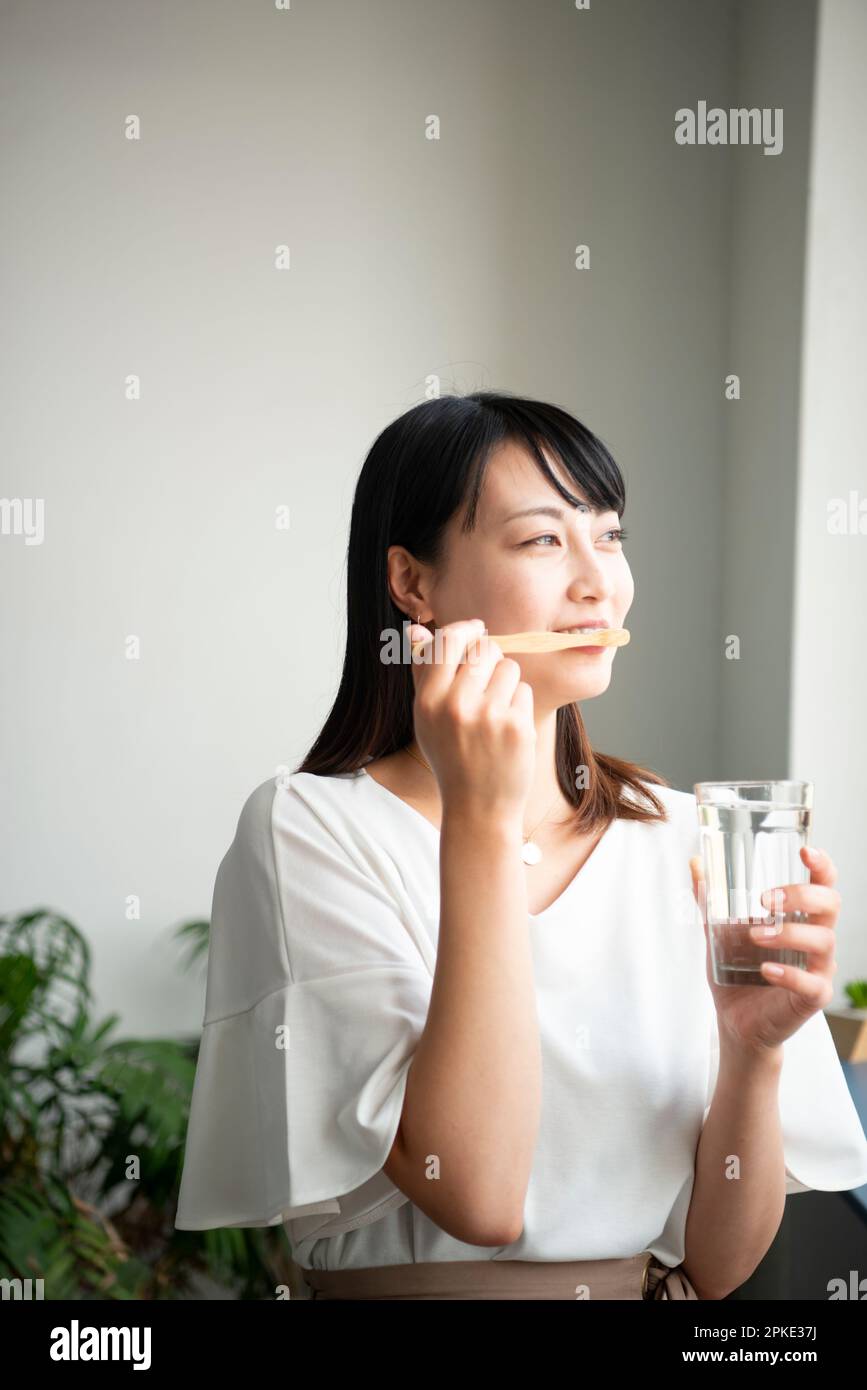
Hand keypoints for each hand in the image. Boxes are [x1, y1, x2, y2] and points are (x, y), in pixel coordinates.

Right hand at [407, 618, 535, 817]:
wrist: (478, 807)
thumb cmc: (451, 757)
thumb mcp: (427, 717)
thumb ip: (422, 672)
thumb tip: (416, 630)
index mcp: (428, 700)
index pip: (449, 640)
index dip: (467, 628)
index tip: (477, 629)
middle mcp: (456, 705)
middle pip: (485, 648)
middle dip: (491, 658)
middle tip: (488, 680)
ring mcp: (489, 715)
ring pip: (508, 667)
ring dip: (506, 683)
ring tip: (495, 712)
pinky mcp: (517, 725)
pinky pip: (524, 691)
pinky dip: (519, 705)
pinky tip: (507, 729)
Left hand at [688, 847, 838, 1055]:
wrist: (735, 1023)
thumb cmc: (737, 973)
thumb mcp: (720, 933)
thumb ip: (710, 901)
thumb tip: (695, 863)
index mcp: (802, 919)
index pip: (823, 886)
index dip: (822, 866)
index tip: (805, 850)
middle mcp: (816, 940)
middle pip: (830, 905)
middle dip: (802, 895)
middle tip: (765, 900)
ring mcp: (818, 970)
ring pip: (824, 940)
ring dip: (789, 933)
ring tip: (754, 936)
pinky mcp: (812, 999)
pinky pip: (813, 983)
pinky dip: (789, 974)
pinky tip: (766, 970)